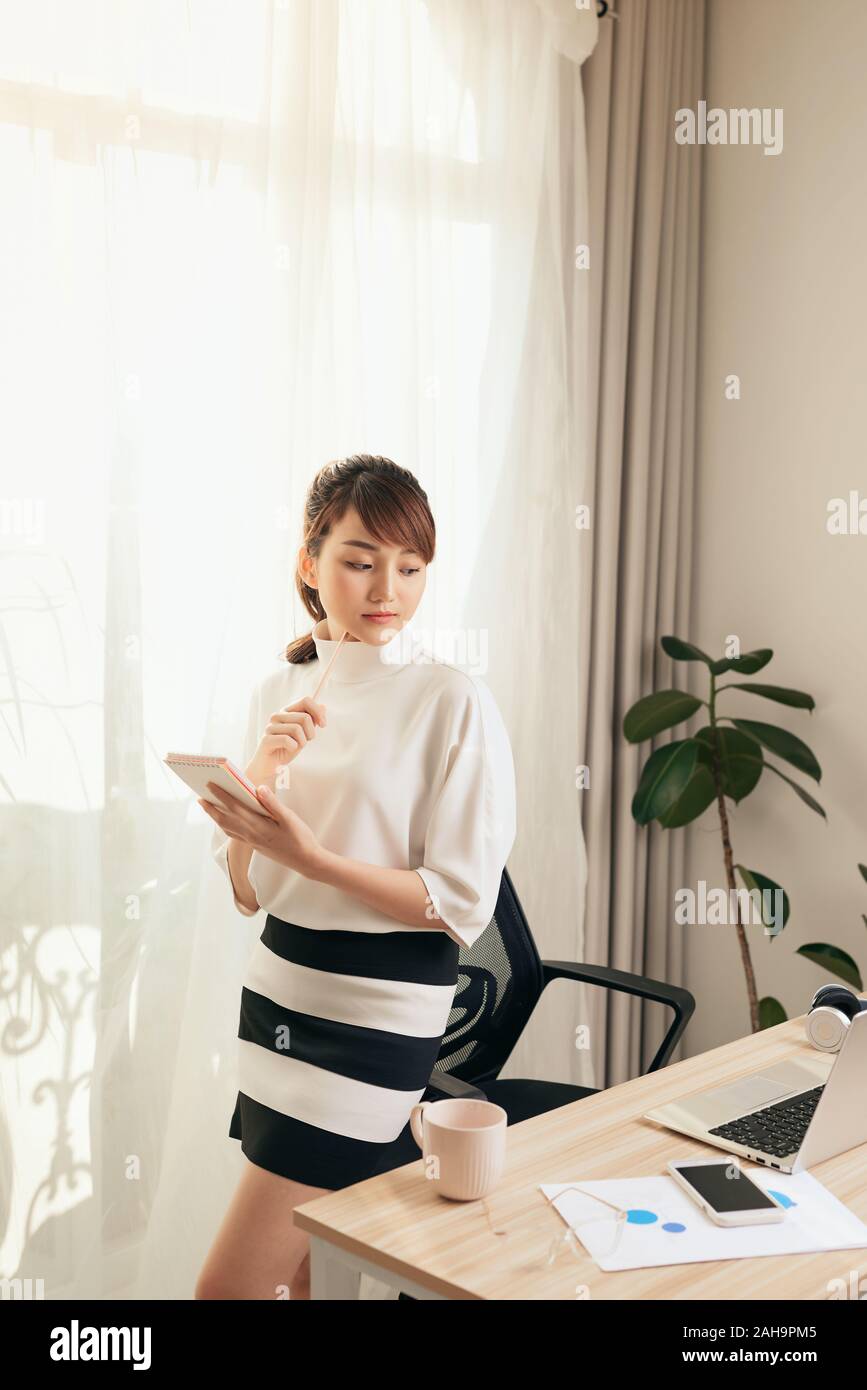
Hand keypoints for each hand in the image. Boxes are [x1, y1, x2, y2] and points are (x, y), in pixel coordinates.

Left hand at [199, 781, 322, 877]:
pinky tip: (225, 821)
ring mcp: (252, 841)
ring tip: (207, 806)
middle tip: (199, 796)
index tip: (210, 784)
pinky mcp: (255, 845)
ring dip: (215, 817)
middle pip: (224, 819)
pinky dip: (225, 825)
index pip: (235, 808)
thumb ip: (273, 803)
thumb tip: (258, 788)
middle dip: (211, 808)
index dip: (221, 796)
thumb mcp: (289, 818)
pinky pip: (234, 834)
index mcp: (258, 826)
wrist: (305, 861)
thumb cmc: (300, 838)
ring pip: (227, 827)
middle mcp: (251, 835)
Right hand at [245, 696, 326, 789]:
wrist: (271, 766)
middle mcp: (277, 716)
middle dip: (311, 733)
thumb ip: (312, 720)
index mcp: (286, 711)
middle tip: (305, 742)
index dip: (318, 711)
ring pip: (297, 729)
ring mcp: (270, 727)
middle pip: (305, 717)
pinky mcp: (266, 739)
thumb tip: (323, 706)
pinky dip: (293, 747)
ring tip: (295, 747)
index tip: (323, 724)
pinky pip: (287, 740)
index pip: (305, 700)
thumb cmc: (287, 748)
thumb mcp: (304, 734)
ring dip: (302, 742)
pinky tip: (289, 750)